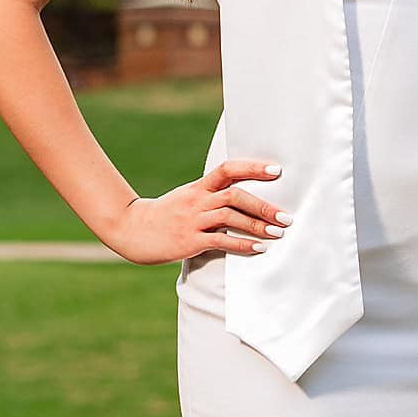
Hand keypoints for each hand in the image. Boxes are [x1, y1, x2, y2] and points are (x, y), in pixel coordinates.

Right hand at [101, 158, 293, 265]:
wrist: (131, 230)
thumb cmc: (165, 214)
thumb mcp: (186, 198)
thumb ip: (210, 196)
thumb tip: (241, 197)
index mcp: (198, 187)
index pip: (228, 169)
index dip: (253, 168)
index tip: (277, 171)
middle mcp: (197, 200)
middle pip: (235, 195)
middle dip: (264, 205)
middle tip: (286, 216)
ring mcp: (192, 220)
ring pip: (230, 217)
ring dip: (258, 225)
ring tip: (278, 233)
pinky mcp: (189, 241)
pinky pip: (220, 241)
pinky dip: (242, 244)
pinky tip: (258, 249)